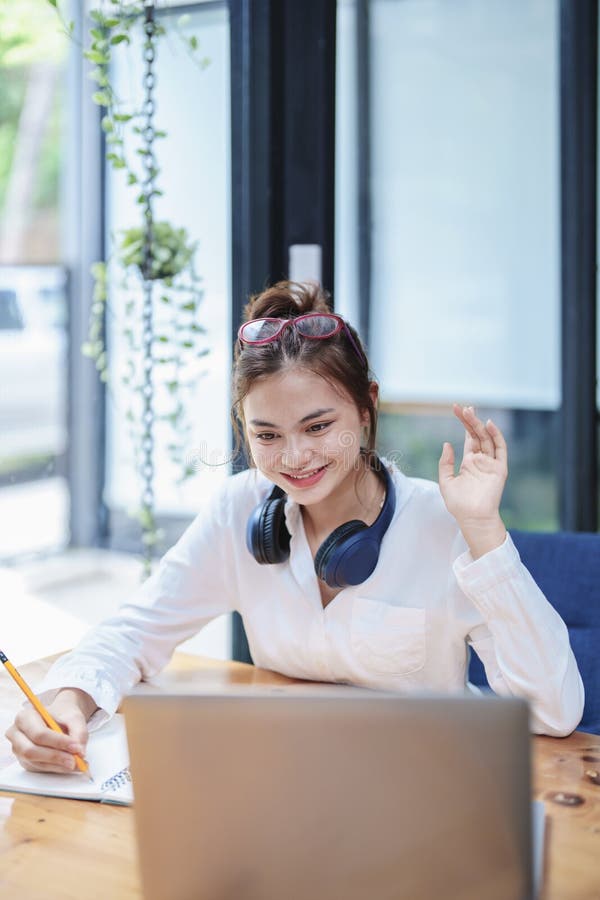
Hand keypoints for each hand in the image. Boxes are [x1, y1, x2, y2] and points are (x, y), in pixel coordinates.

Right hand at [4, 688, 96, 773]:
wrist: (60, 718)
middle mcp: (17, 735)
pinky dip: (57, 768)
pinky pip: (40, 769)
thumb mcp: (75, 718)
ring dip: (58, 765)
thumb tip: (79, 752)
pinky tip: (71, 765)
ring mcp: (19, 750)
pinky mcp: (26, 762)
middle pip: (31, 751)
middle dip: (55, 757)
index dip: (58, 742)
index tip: (76, 747)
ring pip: (36, 763)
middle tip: (75, 759)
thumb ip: (79, 733)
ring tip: (78, 763)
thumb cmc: (64, 715)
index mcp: (24, 717)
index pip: (39, 733)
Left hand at [438, 404, 507, 558]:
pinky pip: (500, 449)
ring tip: (470, 411)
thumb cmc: (459, 504)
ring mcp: (491, 464)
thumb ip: (446, 463)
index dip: (464, 424)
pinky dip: (496, 436)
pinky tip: (489, 424)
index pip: (469, 438)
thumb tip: (447, 443)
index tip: (457, 410)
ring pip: (487, 439)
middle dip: (470, 420)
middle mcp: (482, 461)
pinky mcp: (499, 469)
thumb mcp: (446, 481)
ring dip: (479, 425)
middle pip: (478, 435)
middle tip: (462, 407)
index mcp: (469, 463)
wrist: (472, 518)